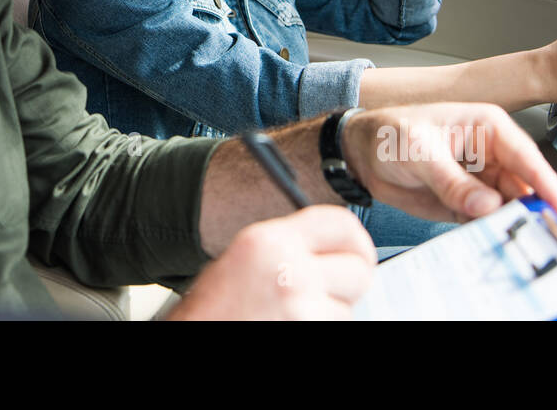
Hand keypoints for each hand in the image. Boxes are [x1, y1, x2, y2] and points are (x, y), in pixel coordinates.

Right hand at [167, 205, 375, 319]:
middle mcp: (289, 270)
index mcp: (270, 241)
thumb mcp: (246, 257)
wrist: (196, 332)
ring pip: (348, 308)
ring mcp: (300, 307)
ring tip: (295, 314)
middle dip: (349, 284)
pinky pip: (335, 327)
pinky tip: (290, 324)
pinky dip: (319, 327)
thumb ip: (290, 245)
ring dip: (330, 313)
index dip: (357, 241)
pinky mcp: (308, 331)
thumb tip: (335, 246)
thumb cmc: (213, 309)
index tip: (358, 253)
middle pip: (360, 270)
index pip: (342, 225)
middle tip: (329, 291)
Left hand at [341, 102, 556, 223]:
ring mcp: (481, 181)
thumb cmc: (389, 134)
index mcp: (486, 127)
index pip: (525, 155)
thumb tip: (487, 205)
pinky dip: (488, 232)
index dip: (545, 182)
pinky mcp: (468, 203)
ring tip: (506, 241)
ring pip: (508, 207)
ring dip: (509, 225)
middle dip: (529, 211)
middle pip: (523, 186)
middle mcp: (490, 155)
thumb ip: (452, 181)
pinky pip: (486, 221)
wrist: (360, 153)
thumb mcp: (419, 152)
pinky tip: (484, 240)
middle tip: (531, 235)